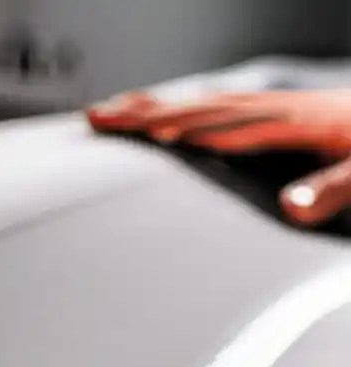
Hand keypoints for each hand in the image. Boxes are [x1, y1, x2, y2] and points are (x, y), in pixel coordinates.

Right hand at [86, 90, 350, 226]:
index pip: (222, 124)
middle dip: (146, 110)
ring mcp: (282, 106)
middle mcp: (281, 108)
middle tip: (96, 115)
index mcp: (295, 123)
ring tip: (115, 109)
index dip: (177, 127)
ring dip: (158, 105)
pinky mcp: (287, 110)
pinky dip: (189, 107)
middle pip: (201, 106)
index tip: (132, 131)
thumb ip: (331, 189)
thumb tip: (289, 209)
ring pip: (207, 101)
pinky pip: (224, 104)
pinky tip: (175, 113)